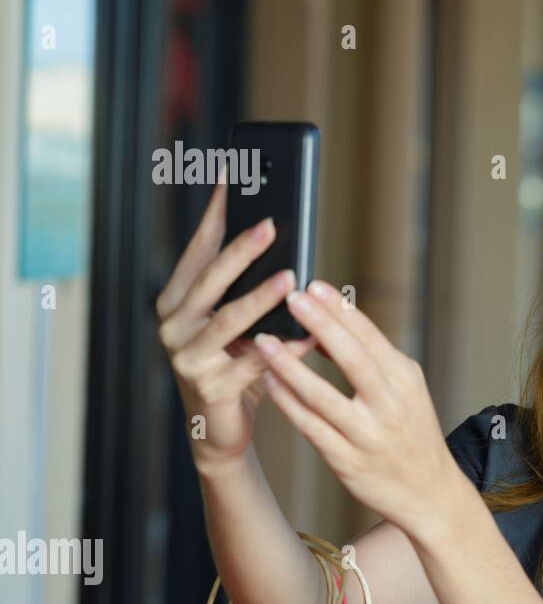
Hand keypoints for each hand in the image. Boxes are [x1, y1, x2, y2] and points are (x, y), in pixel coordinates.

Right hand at [155, 180, 316, 472]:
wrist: (220, 426)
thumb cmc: (233, 362)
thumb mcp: (235, 319)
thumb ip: (246, 285)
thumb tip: (281, 236)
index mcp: (178, 298)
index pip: (198, 248)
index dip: (215, 213)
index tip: (232, 177)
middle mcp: (173, 323)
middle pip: (209, 278)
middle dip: (240, 249)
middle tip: (271, 224)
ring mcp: (186, 355)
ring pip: (226, 320)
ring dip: (260, 297)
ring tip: (291, 278)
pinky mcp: (209, 386)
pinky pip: (253, 362)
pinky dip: (283, 347)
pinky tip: (308, 334)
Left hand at [252, 280, 453, 530]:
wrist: (429, 492)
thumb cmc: (412, 433)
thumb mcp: (406, 389)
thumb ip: (373, 359)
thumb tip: (329, 324)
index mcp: (405, 379)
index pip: (371, 337)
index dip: (341, 310)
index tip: (315, 284)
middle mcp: (389, 405)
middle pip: (352, 358)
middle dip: (320, 325)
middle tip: (291, 297)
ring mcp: (367, 435)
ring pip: (322, 396)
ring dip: (290, 366)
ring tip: (264, 340)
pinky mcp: (347, 461)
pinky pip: (310, 427)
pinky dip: (288, 404)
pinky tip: (270, 383)